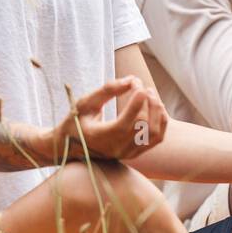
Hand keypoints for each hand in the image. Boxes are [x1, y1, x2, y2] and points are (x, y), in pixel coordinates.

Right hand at [53, 76, 167, 160]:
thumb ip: (107, 90)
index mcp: (103, 138)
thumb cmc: (76, 121)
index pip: (130, 120)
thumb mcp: (85, 103)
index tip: (135, 82)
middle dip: (148, 101)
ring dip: (157, 111)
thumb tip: (131, 79)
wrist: (71, 146)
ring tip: (150, 94)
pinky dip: (160, 121)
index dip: (138, 98)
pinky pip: (156, 139)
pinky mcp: (135, 153)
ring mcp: (128, 153)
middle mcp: (118, 149)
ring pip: (154, 133)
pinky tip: (155, 106)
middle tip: (142, 86)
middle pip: (144, 125)